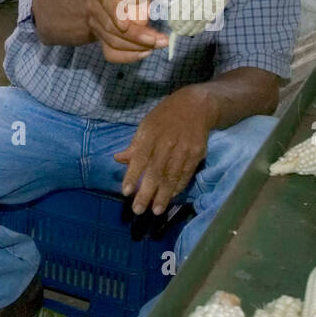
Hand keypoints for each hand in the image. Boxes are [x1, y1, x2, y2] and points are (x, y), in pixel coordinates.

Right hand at [85, 0, 168, 62]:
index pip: (108, 1)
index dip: (116, 13)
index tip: (125, 25)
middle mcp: (96, 8)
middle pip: (113, 27)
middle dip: (139, 35)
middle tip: (162, 40)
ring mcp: (96, 26)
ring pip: (114, 42)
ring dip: (139, 46)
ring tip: (160, 43)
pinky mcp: (100, 40)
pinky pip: (112, 54)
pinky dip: (130, 56)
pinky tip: (146, 51)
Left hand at [115, 85, 213, 214]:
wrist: (197, 105)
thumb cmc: (166, 116)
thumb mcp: (147, 124)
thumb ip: (135, 145)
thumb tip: (118, 159)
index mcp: (151, 133)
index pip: (140, 157)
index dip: (132, 175)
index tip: (126, 192)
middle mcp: (167, 142)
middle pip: (156, 171)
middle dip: (147, 192)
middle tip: (138, 210)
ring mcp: (183, 148)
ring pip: (172, 176)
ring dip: (163, 195)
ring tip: (156, 210)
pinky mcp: (197, 153)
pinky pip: (186, 173)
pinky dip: (178, 186)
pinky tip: (171, 197)